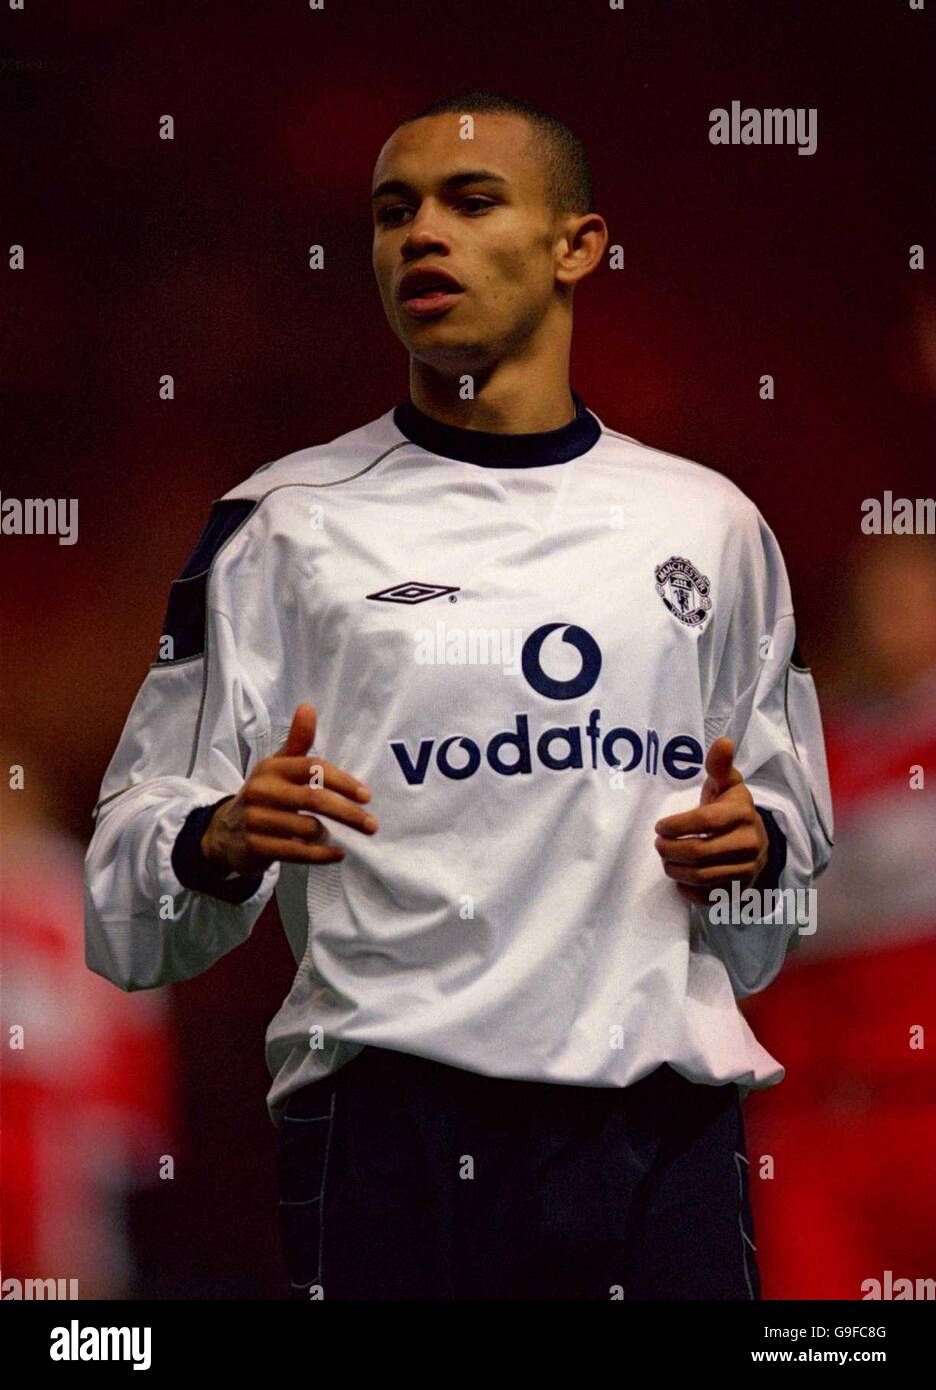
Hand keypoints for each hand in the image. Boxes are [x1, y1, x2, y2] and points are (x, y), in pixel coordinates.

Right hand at [200, 703, 376, 874]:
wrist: (225, 832)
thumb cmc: (264, 795)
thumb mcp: (277, 766)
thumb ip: (298, 742)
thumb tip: (308, 707)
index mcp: (271, 768)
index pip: (312, 768)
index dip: (342, 781)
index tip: (366, 796)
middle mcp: (261, 791)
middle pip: (313, 800)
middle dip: (348, 813)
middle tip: (371, 825)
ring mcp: (255, 819)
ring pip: (307, 828)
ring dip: (329, 834)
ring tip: (337, 836)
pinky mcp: (255, 846)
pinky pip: (296, 852)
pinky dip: (321, 855)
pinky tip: (337, 854)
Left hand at [653, 736, 768, 906]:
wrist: (759, 842)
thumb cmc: (732, 809)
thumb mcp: (728, 785)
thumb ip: (720, 766)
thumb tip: (722, 741)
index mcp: (742, 814)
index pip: (705, 822)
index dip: (677, 826)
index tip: (659, 826)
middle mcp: (749, 843)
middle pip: (699, 853)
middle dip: (670, 850)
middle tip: (658, 845)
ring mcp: (746, 870)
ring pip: (701, 877)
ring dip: (675, 870)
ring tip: (666, 859)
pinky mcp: (740, 890)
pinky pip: (708, 897)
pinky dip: (688, 890)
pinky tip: (680, 878)